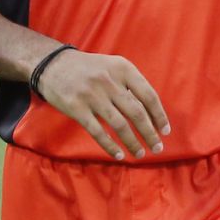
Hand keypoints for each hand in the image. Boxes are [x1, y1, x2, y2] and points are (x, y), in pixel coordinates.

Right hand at [35, 49, 169, 160]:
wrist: (54, 64)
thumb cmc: (89, 68)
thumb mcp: (113, 66)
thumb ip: (130, 84)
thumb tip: (150, 112)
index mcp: (123, 69)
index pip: (148, 95)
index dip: (159, 115)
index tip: (165, 131)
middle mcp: (110, 81)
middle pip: (136, 113)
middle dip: (149, 133)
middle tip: (157, 148)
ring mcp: (92, 95)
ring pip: (119, 125)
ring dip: (132, 142)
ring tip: (140, 154)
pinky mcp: (76, 108)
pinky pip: (97, 132)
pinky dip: (110, 146)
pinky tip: (118, 154)